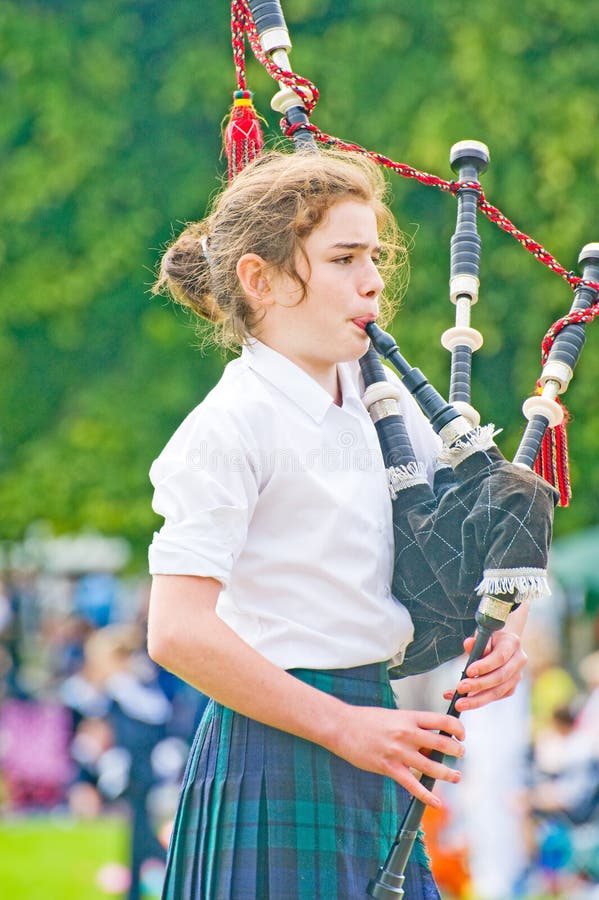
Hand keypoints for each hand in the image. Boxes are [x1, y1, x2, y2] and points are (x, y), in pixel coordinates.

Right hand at [331, 705, 464, 807]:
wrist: (341, 726)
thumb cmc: (367, 720)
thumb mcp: (393, 717)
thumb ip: (412, 728)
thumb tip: (430, 743)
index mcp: (409, 717)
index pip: (442, 720)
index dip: (457, 728)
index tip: (461, 735)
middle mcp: (407, 733)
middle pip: (442, 743)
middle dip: (457, 751)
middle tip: (461, 754)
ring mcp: (398, 751)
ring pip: (431, 766)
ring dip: (448, 773)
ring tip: (456, 776)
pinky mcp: (388, 767)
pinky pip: (412, 785)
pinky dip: (427, 795)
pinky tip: (437, 802)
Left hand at [444, 629, 526, 711]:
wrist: (502, 644)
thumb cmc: (489, 639)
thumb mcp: (483, 635)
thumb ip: (476, 641)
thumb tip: (468, 644)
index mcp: (512, 643)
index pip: (500, 657)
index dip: (484, 666)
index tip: (468, 671)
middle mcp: (518, 660)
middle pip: (499, 677)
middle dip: (478, 684)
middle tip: (460, 688)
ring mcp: (517, 676)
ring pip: (498, 691)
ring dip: (477, 699)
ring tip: (460, 703)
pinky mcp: (511, 688)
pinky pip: (495, 697)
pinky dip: (479, 700)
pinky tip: (463, 701)